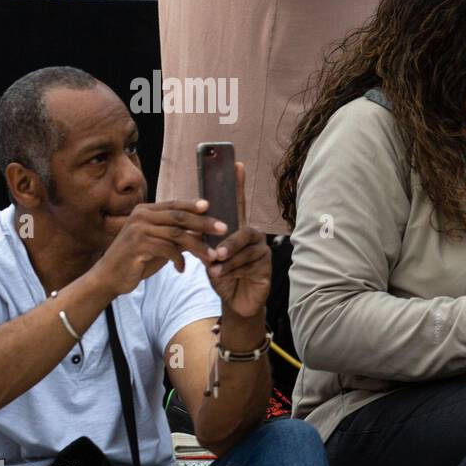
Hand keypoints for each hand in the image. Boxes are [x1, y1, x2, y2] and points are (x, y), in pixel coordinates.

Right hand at [93, 199, 226, 297]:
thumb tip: (204, 230)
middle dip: (203, 223)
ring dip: (198, 246)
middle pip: (179, 217)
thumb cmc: (138, 260)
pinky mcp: (137, 246)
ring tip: (212, 256)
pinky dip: (179, 260)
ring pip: (177, 234)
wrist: (109, 278)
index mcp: (144, 211)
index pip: (174, 205)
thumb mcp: (160, 244)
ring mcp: (138, 230)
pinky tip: (181, 269)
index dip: (193, 206)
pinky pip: (167, 249)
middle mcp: (140, 216)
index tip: (211, 208)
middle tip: (223, 229)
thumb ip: (177, 235)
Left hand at [202, 163, 270, 318]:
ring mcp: (261, 251)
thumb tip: (199, 234)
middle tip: (215, 253)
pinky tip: (223, 277)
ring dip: (228, 260)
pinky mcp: (266, 266)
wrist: (236, 302)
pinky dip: (232, 270)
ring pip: (245, 249)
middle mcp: (252, 237)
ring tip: (215, 269)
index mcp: (237, 230)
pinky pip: (249, 264)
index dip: (237, 185)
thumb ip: (206, 243)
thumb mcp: (209, 257)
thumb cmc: (223, 276)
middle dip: (229, 242)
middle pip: (244, 231)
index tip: (236, 164)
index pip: (237, 204)